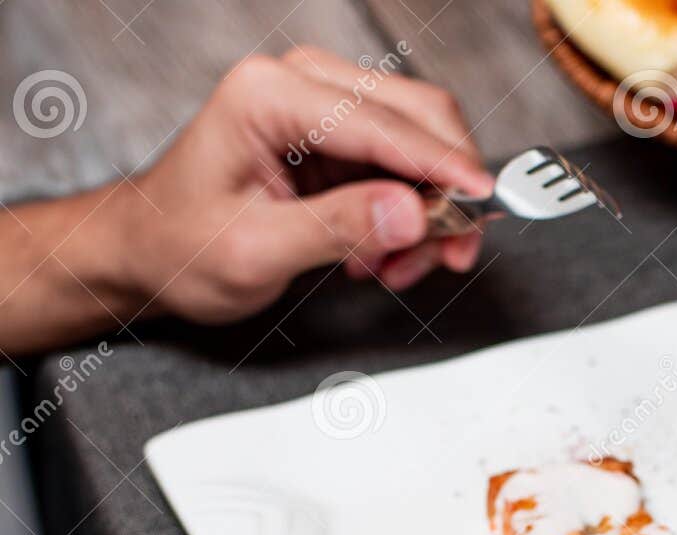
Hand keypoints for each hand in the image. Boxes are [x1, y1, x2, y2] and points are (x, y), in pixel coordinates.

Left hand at [0, 48, 494, 355]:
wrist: (151, 253)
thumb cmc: (181, 246)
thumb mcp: (256, 251)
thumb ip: (336, 228)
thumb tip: (411, 213)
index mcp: (269, 95)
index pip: (383, 124)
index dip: (443, 165)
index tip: (484, 201)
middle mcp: (300, 85)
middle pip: (419, 115)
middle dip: (448, 187)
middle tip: (454, 250)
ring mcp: (324, 107)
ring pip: (422, 141)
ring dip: (432, 208)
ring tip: (405, 266)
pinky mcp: (340, 137)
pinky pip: (406, 165)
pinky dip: (413, 213)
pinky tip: (386, 252)